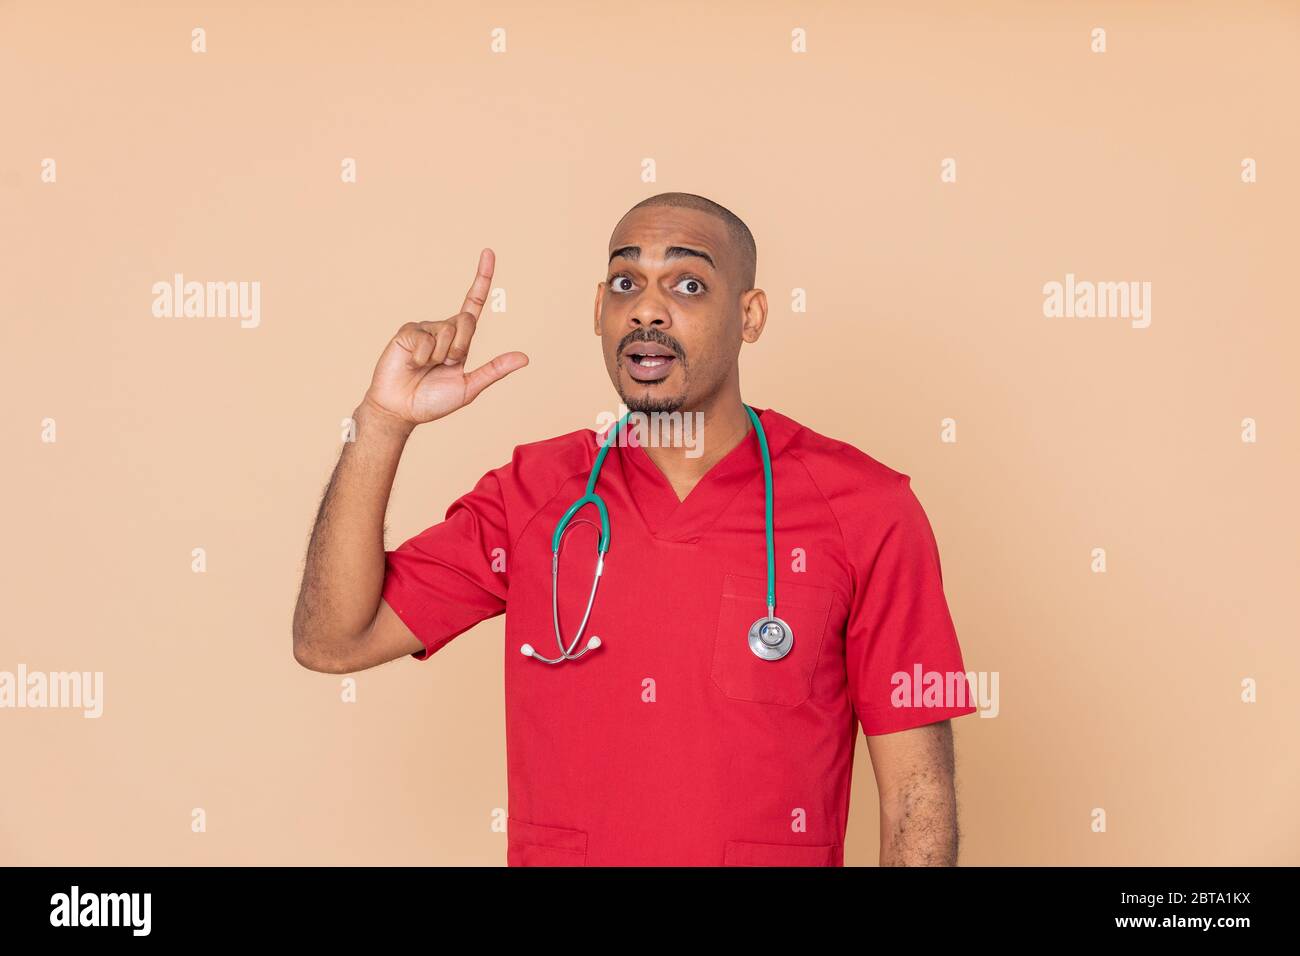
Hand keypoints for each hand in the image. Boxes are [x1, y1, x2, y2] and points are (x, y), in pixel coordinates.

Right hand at [361, 248, 528, 427]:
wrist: (401, 409)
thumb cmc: (433, 401)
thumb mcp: (469, 387)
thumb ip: (494, 370)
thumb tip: (525, 358)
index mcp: (461, 341)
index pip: (474, 303)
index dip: (482, 279)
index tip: (488, 253)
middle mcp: (444, 330)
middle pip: (467, 319)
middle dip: (461, 346)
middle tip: (447, 365)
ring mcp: (425, 329)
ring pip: (447, 329)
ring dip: (441, 355)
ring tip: (426, 367)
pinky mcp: (408, 332)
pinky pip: (425, 337)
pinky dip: (423, 356)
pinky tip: (413, 363)